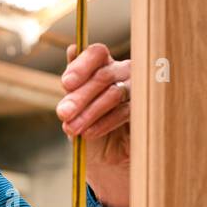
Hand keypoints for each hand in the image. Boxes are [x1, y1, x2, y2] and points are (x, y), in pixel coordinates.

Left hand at [56, 42, 129, 162]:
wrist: (103, 157)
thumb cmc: (87, 125)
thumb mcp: (74, 104)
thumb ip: (73, 81)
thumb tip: (72, 49)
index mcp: (103, 65)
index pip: (97, 53)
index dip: (81, 66)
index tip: (65, 84)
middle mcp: (122, 72)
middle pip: (103, 75)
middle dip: (80, 96)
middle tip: (63, 113)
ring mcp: (136, 90)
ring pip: (114, 93)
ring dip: (90, 112)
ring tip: (72, 128)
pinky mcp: (143, 110)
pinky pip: (125, 112)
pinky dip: (104, 123)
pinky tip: (88, 133)